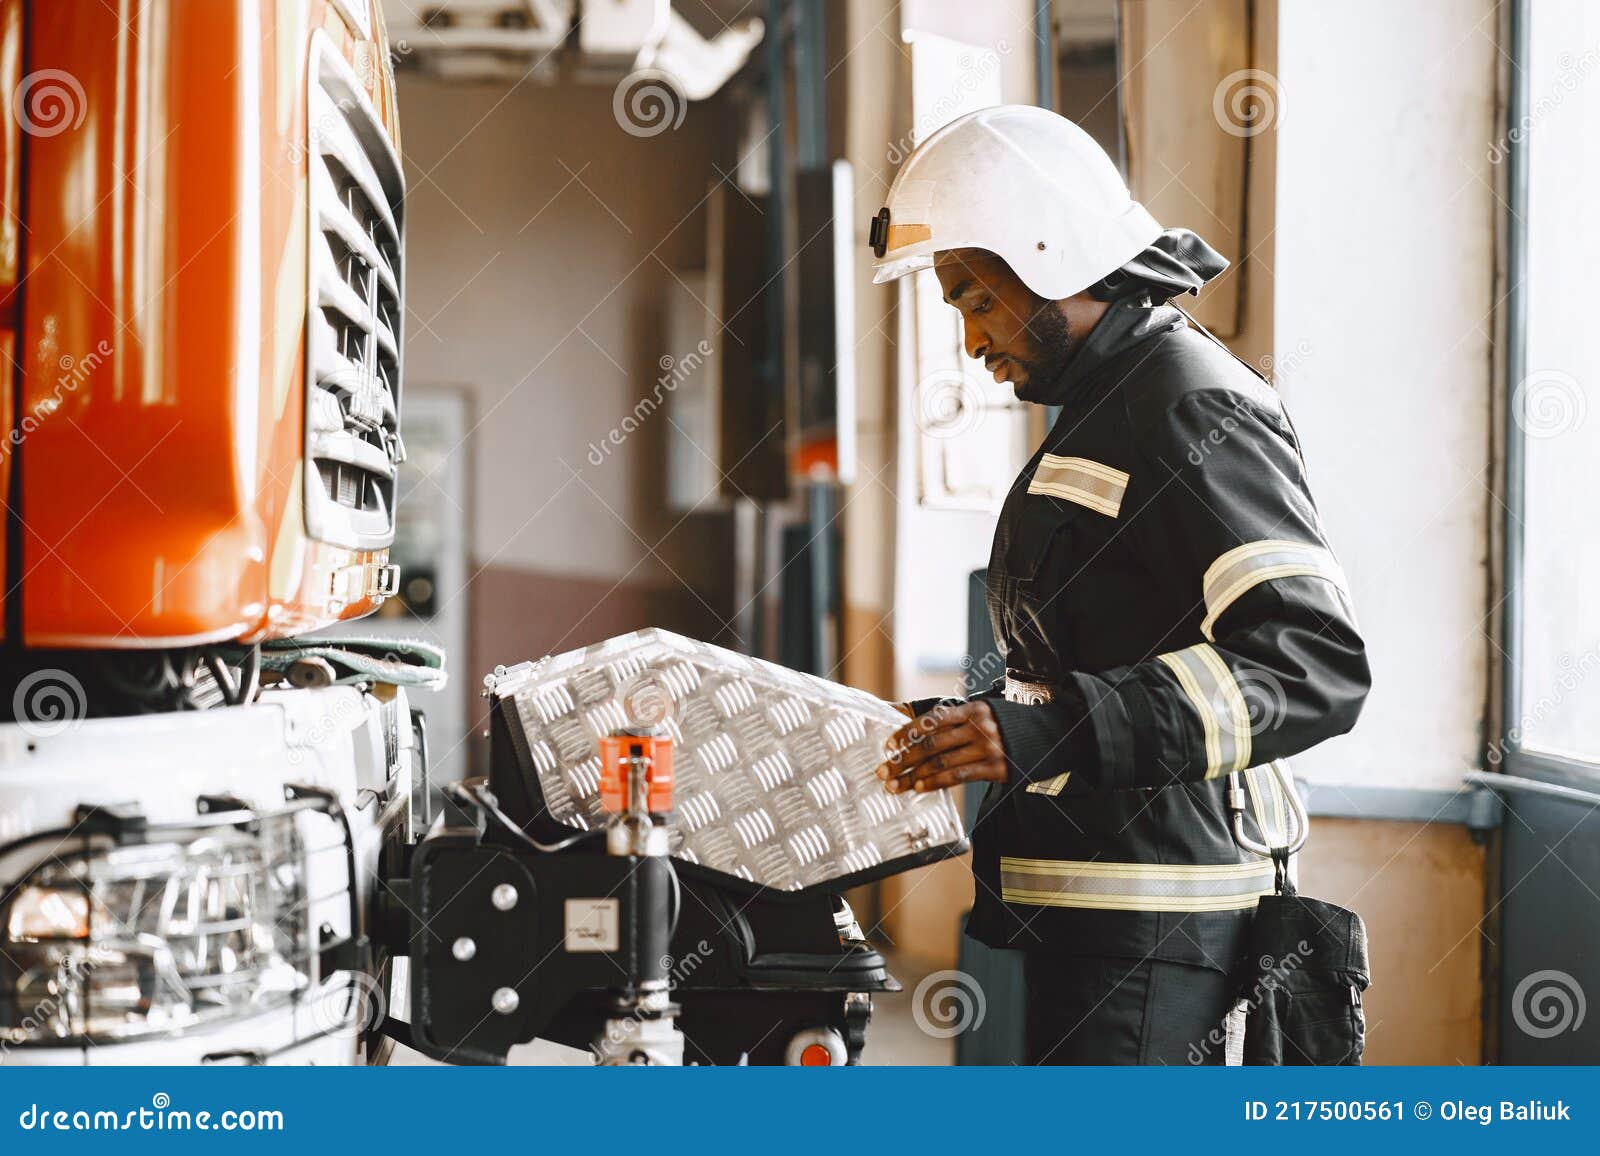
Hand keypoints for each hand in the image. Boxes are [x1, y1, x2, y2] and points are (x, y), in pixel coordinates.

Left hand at [876, 700, 1007, 793]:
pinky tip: (920, 788)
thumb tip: (913, 733)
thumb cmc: (1002, 727)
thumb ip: (953, 722)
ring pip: (941, 763)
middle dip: (903, 759)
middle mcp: (978, 727)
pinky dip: (935, 783)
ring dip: (914, 776)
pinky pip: (958, 777)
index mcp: (972, 709)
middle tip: (883, 769)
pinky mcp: (995, 768)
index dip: (908, 732)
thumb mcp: (980, 715)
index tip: (889, 744)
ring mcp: (987, 748)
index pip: (933, 720)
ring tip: (895, 784)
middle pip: (932, 744)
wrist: (1042, 738)